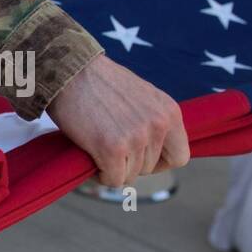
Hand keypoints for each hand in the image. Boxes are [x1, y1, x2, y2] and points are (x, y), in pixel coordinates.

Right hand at [47, 54, 188, 188]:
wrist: (71, 71)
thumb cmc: (101, 83)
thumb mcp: (143, 96)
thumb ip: (154, 120)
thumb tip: (156, 149)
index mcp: (170, 111)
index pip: (180, 155)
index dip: (161, 162)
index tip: (143, 158)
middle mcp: (158, 124)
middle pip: (151, 168)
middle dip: (131, 163)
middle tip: (113, 147)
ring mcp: (137, 137)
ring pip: (131, 175)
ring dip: (114, 167)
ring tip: (100, 146)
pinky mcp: (113, 148)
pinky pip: (114, 179)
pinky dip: (102, 175)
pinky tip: (93, 157)